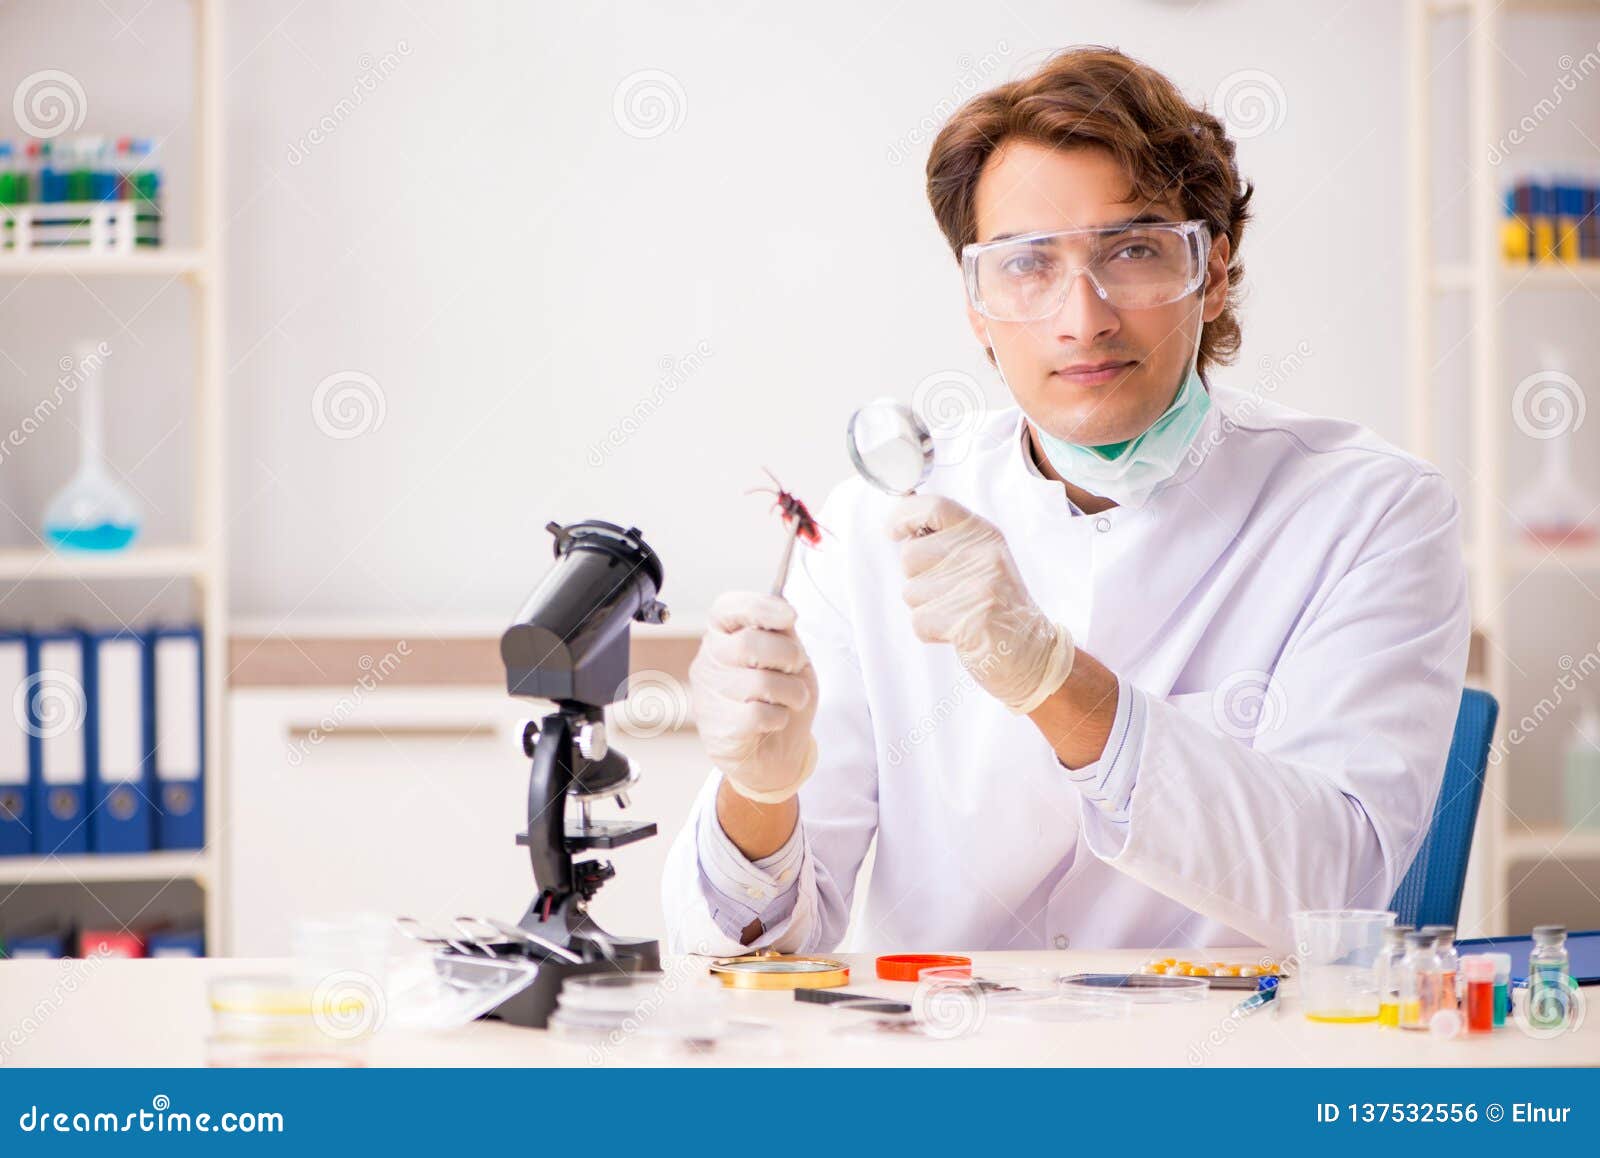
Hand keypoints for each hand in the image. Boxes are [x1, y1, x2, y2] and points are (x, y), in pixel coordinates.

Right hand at [690, 591, 818, 802]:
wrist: (775, 753)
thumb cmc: (779, 698)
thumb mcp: (788, 657)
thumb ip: (783, 634)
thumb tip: (784, 612)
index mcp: (722, 636)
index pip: (727, 608)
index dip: (760, 607)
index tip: (790, 616)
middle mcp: (709, 661)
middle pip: (749, 643)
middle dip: (788, 655)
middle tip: (795, 669)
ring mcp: (710, 696)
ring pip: (760, 682)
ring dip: (791, 692)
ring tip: (791, 699)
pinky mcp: (719, 729)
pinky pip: (759, 714)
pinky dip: (779, 717)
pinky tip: (774, 720)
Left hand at [888, 495, 1074, 713]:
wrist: (1033, 652)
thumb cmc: (997, 606)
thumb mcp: (982, 559)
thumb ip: (948, 542)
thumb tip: (904, 529)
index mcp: (984, 534)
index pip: (935, 507)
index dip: (904, 514)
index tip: (893, 530)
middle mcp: (983, 554)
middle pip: (910, 555)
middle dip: (916, 579)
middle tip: (947, 593)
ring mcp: (979, 586)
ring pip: (912, 592)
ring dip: (925, 608)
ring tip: (957, 614)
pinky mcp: (971, 620)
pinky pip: (919, 621)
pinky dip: (930, 632)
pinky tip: (957, 633)